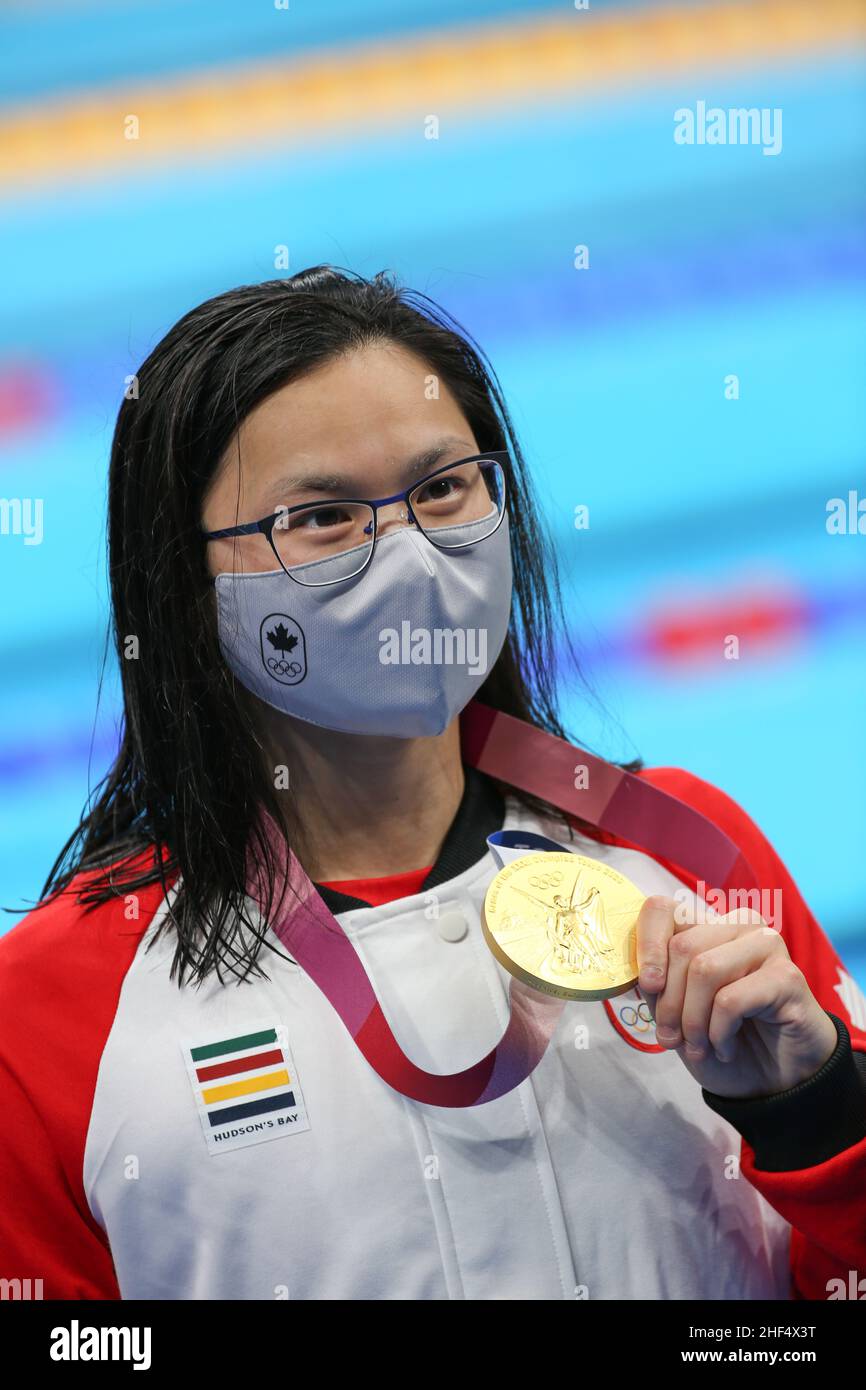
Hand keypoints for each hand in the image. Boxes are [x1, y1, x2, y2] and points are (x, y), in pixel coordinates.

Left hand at [635, 895, 837, 1098]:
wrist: (773, 1077)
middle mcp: (739, 924)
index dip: (646, 946)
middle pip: (683, 946)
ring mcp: (767, 945)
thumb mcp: (676, 1011)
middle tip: (671, 1039)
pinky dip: (719, 1033)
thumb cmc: (721, 1038)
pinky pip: (732, 1000)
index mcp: (708, 925)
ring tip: (699, 1047)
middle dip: (669, 1003)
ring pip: (705, 969)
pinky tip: (726, 1048)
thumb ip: (656, 984)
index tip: (647, 986)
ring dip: (693, 1022)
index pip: (662, 909)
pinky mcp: (788, 976)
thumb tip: (639, 973)